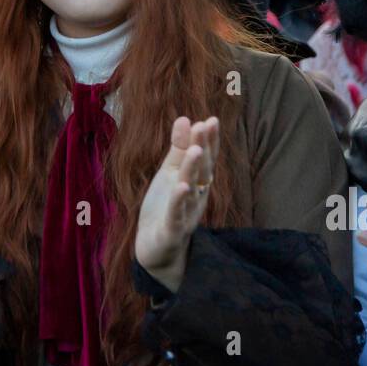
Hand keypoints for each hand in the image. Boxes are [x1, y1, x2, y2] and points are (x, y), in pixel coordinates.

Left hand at [135, 116, 217, 293]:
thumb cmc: (165, 206)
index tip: (211, 120)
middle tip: (204, 127)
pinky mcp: (172, 231)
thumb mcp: (170, 173)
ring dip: (193, 170)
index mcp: (196, 182)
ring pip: (191, 190)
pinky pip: (176, 215)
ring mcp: (186, 214)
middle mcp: (196, 197)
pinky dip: (178, 201)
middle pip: (202, 172)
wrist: (155, 247)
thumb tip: (185, 118)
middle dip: (203, 149)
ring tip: (195, 151)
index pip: (206, 159)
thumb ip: (178, 148)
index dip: (209, 141)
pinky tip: (181, 187)